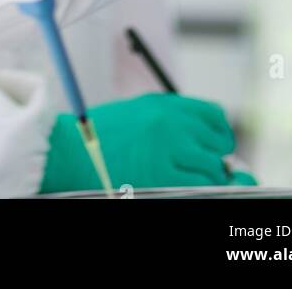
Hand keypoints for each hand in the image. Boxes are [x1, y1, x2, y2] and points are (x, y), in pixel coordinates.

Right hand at [39, 94, 254, 192]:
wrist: (72, 150)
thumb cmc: (104, 134)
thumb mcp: (141, 112)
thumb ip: (174, 119)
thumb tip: (209, 139)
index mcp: (165, 104)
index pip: (214, 115)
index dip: (220, 132)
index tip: (215, 145)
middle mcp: (172, 122)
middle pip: (218, 141)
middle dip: (215, 156)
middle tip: (203, 166)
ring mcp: (168, 149)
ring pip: (213, 166)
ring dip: (208, 175)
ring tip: (188, 177)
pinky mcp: (162, 176)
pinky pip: (200, 185)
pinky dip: (199, 188)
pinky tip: (182, 185)